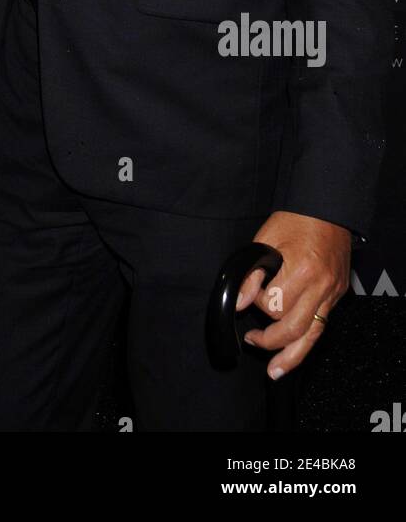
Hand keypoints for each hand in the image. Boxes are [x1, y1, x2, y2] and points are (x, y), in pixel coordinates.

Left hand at [236, 209, 349, 378]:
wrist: (327, 208)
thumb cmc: (296, 219)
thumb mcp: (266, 238)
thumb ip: (252, 273)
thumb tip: (240, 302)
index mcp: (302, 268)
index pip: (273, 304)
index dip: (257, 304)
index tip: (249, 297)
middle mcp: (320, 286)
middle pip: (293, 328)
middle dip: (269, 340)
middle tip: (252, 340)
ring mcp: (331, 293)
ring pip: (311, 336)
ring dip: (290, 356)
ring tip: (274, 370)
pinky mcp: (337, 296)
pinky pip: (321, 326)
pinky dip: (306, 343)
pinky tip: (293, 355)